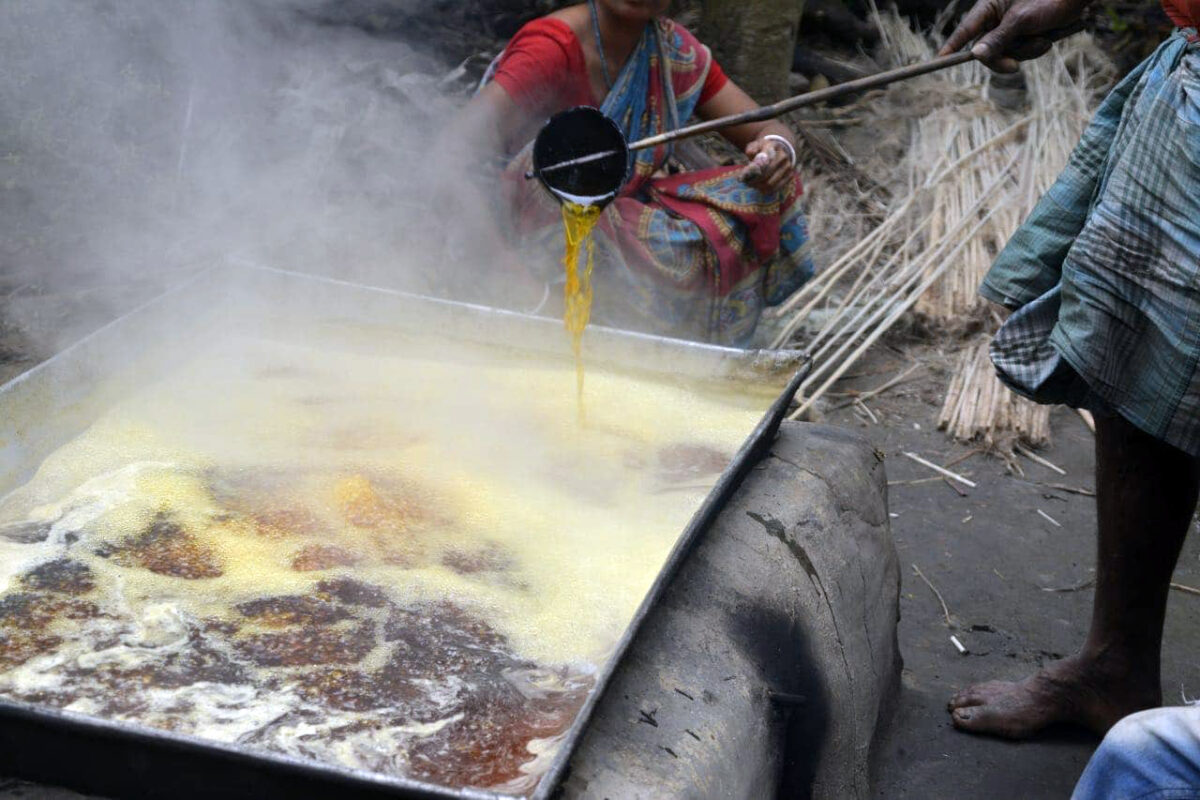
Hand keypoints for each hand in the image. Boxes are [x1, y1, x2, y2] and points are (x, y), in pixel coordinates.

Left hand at [742, 137, 793, 193]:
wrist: (780, 150)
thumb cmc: (764, 149)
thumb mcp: (756, 145)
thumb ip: (752, 148)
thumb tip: (750, 153)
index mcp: (773, 147)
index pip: (763, 161)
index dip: (752, 171)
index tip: (742, 176)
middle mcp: (782, 157)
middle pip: (765, 174)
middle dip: (753, 180)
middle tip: (745, 182)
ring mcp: (788, 167)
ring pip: (770, 183)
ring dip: (758, 187)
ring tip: (752, 185)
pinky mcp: (789, 176)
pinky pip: (776, 188)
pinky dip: (766, 191)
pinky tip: (759, 188)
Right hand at [939, 0, 1089, 71]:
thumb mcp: (1022, 19)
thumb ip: (998, 39)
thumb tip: (975, 55)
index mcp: (989, 7)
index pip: (965, 30)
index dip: (952, 45)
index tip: (940, 61)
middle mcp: (997, 18)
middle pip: (986, 50)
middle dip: (1003, 58)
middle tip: (1014, 67)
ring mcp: (1011, 27)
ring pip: (1006, 54)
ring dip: (1026, 52)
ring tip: (1043, 39)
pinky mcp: (1024, 34)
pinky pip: (1020, 53)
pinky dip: (1034, 50)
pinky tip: (1047, 38)